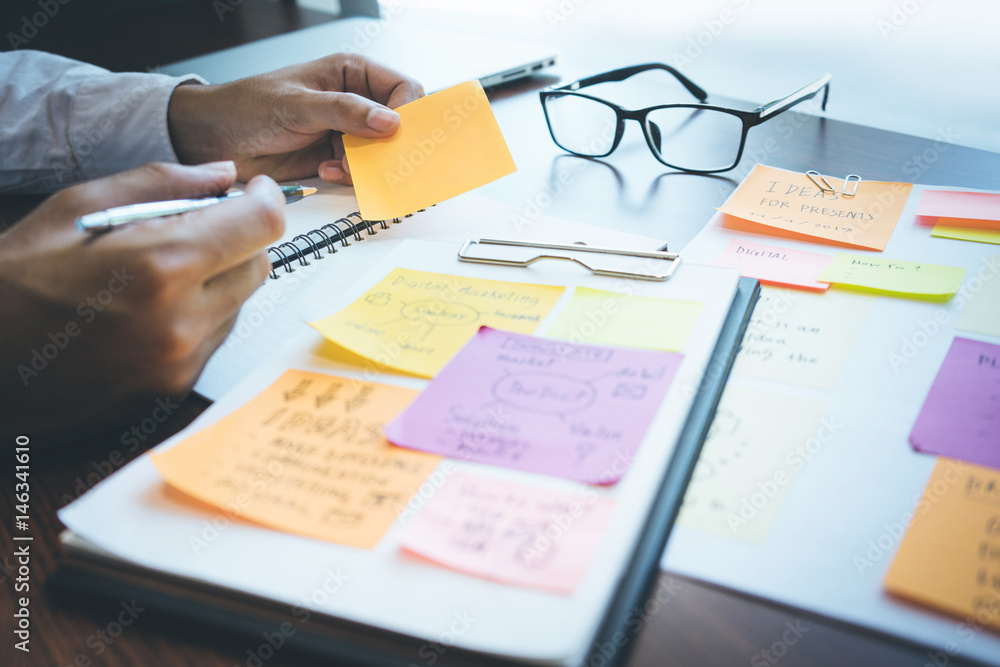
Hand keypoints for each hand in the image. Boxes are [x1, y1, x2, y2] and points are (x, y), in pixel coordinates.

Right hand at [0, 162, 284, 437]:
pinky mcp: (175, 387)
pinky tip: (151, 308)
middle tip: (196, 227)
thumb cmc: (18, 280)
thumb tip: (223, 174)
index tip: (256, 191)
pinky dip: (200, 314)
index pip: (260, 227)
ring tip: (157, 273)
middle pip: (258, 265)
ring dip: (218, 279)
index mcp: (160, 267)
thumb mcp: (77, 206)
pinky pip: (216, 337)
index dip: (265, 200)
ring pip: (241, 303)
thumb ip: (163, 183)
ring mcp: (181, 362)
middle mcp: (182, 322)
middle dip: (238, 239)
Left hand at [167, 53, 424, 185]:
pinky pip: (361, 172)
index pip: (402, 88)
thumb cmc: (248, 107)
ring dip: (367, 165)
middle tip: (386, 159)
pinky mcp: (336, 159)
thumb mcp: (299, 104)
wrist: (216, 140)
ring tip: (340, 165)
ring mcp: (346, 132)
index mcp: (351, 73)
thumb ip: (346, 111)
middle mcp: (354, 102)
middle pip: (398, 124)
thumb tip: (389, 121)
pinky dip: (350, 177)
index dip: (409, 111)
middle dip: (393, 144)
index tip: (400, 132)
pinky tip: (325, 171)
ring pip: (382, 153)